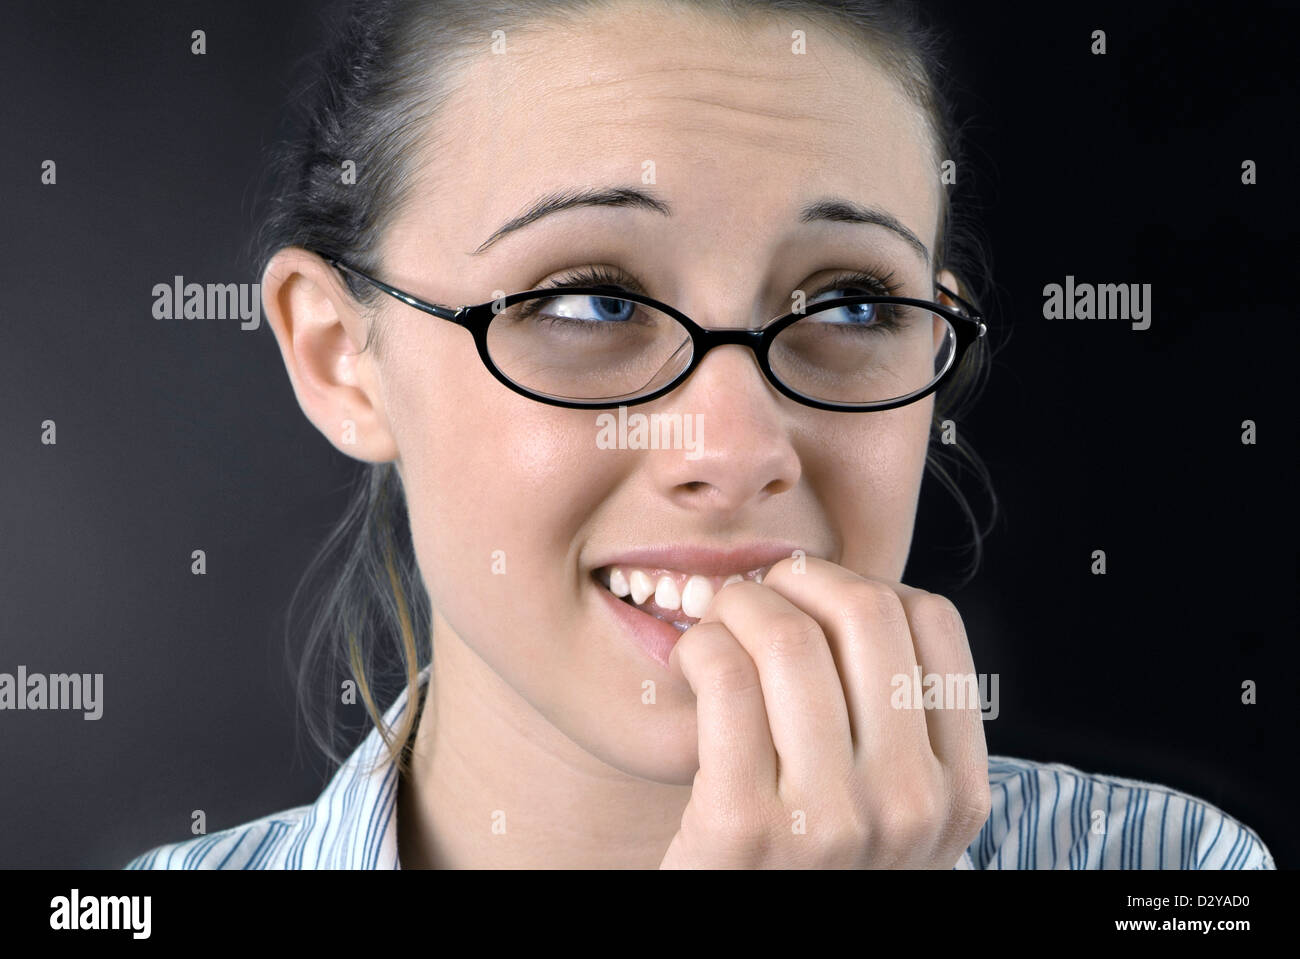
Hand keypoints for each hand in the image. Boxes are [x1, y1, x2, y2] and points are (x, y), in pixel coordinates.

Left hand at [659, 556, 989, 867]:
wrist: (752, 945)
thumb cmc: (806, 862)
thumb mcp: (887, 811)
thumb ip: (894, 723)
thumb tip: (841, 591)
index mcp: (956, 790)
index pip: (932, 621)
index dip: (864, 584)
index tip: (814, 597)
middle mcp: (908, 805)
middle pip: (866, 612)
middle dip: (798, 578)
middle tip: (758, 594)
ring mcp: (830, 821)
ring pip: (790, 637)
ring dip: (739, 605)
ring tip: (716, 623)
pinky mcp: (744, 827)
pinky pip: (725, 678)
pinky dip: (700, 645)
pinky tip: (691, 662)